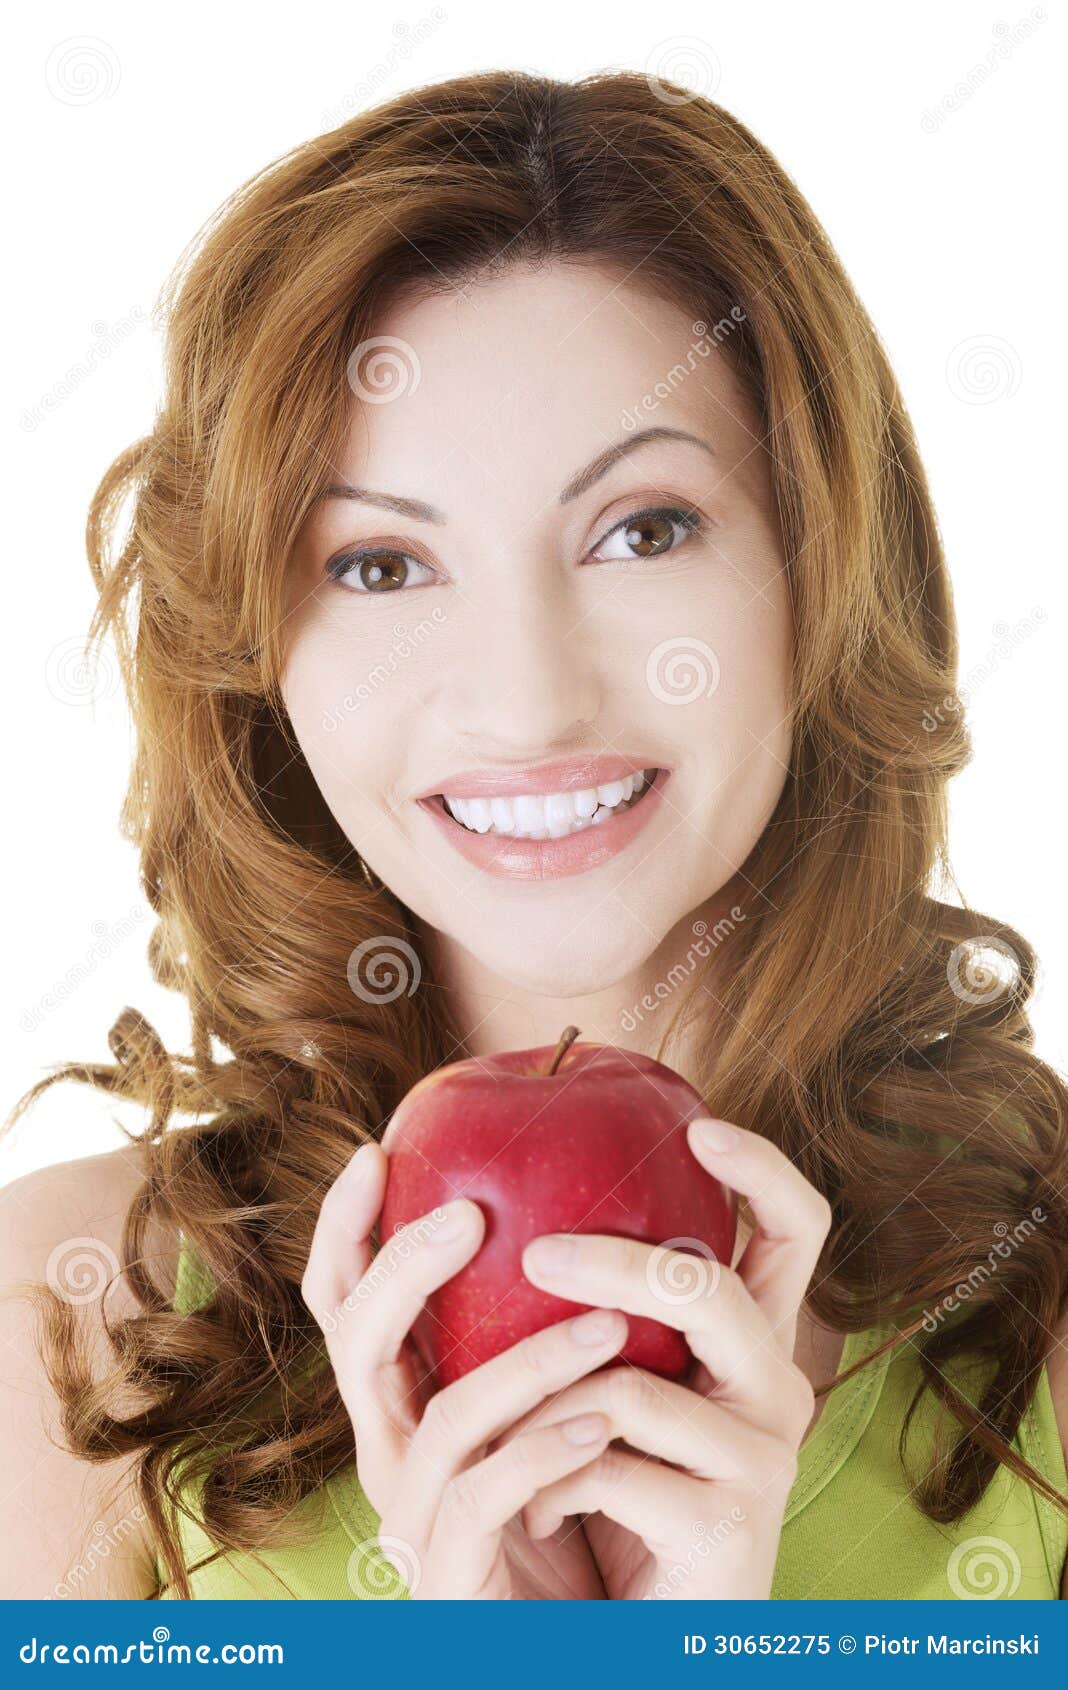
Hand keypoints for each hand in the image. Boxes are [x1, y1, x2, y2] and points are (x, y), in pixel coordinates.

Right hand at [302, 1141, 628, 1598]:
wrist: (570, 1633)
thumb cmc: (568, 1502)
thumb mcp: (544, 1396)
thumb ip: (536, 1321)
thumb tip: (586, 1206)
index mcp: (398, 1399)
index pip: (343, 1300)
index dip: (345, 1228)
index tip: (378, 1150)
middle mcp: (388, 1449)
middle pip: (357, 1342)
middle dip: (405, 1268)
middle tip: (472, 1212)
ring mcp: (412, 1515)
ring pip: (443, 1420)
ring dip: (525, 1364)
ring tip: (606, 1325)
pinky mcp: (451, 1574)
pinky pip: (484, 1501)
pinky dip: (540, 1457)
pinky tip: (598, 1430)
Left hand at [499, 1118, 832, 1599]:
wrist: (652, 1636)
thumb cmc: (623, 1502)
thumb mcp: (616, 1396)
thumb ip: (604, 1318)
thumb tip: (522, 1210)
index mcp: (754, 1345)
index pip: (794, 1232)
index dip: (763, 1169)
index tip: (700, 1124)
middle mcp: (779, 1389)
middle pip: (707, 1286)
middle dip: (612, 1261)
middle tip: (539, 1253)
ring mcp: (763, 1459)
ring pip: (632, 1382)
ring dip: (543, 1399)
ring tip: (505, 1434)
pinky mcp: (731, 1527)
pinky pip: (606, 1465)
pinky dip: (550, 1482)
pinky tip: (539, 1514)